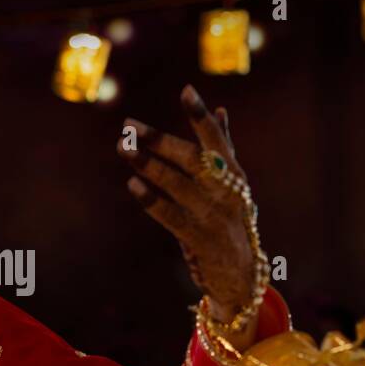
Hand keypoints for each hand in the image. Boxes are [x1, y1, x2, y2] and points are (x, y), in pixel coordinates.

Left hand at [117, 85, 260, 325]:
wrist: (241, 274)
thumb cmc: (230, 221)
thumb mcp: (232, 184)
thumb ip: (224, 148)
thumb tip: (219, 110)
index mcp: (234, 174)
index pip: (217, 139)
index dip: (200, 115)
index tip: (186, 91)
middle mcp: (226, 191)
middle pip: (191, 158)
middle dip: (159, 139)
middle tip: (129, 125)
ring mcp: (213, 215)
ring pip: (177, 184)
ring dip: (148, 164)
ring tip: (123, 148)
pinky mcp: (199, 239)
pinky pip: (171, 216)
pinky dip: (151, 200)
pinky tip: (132, 184)